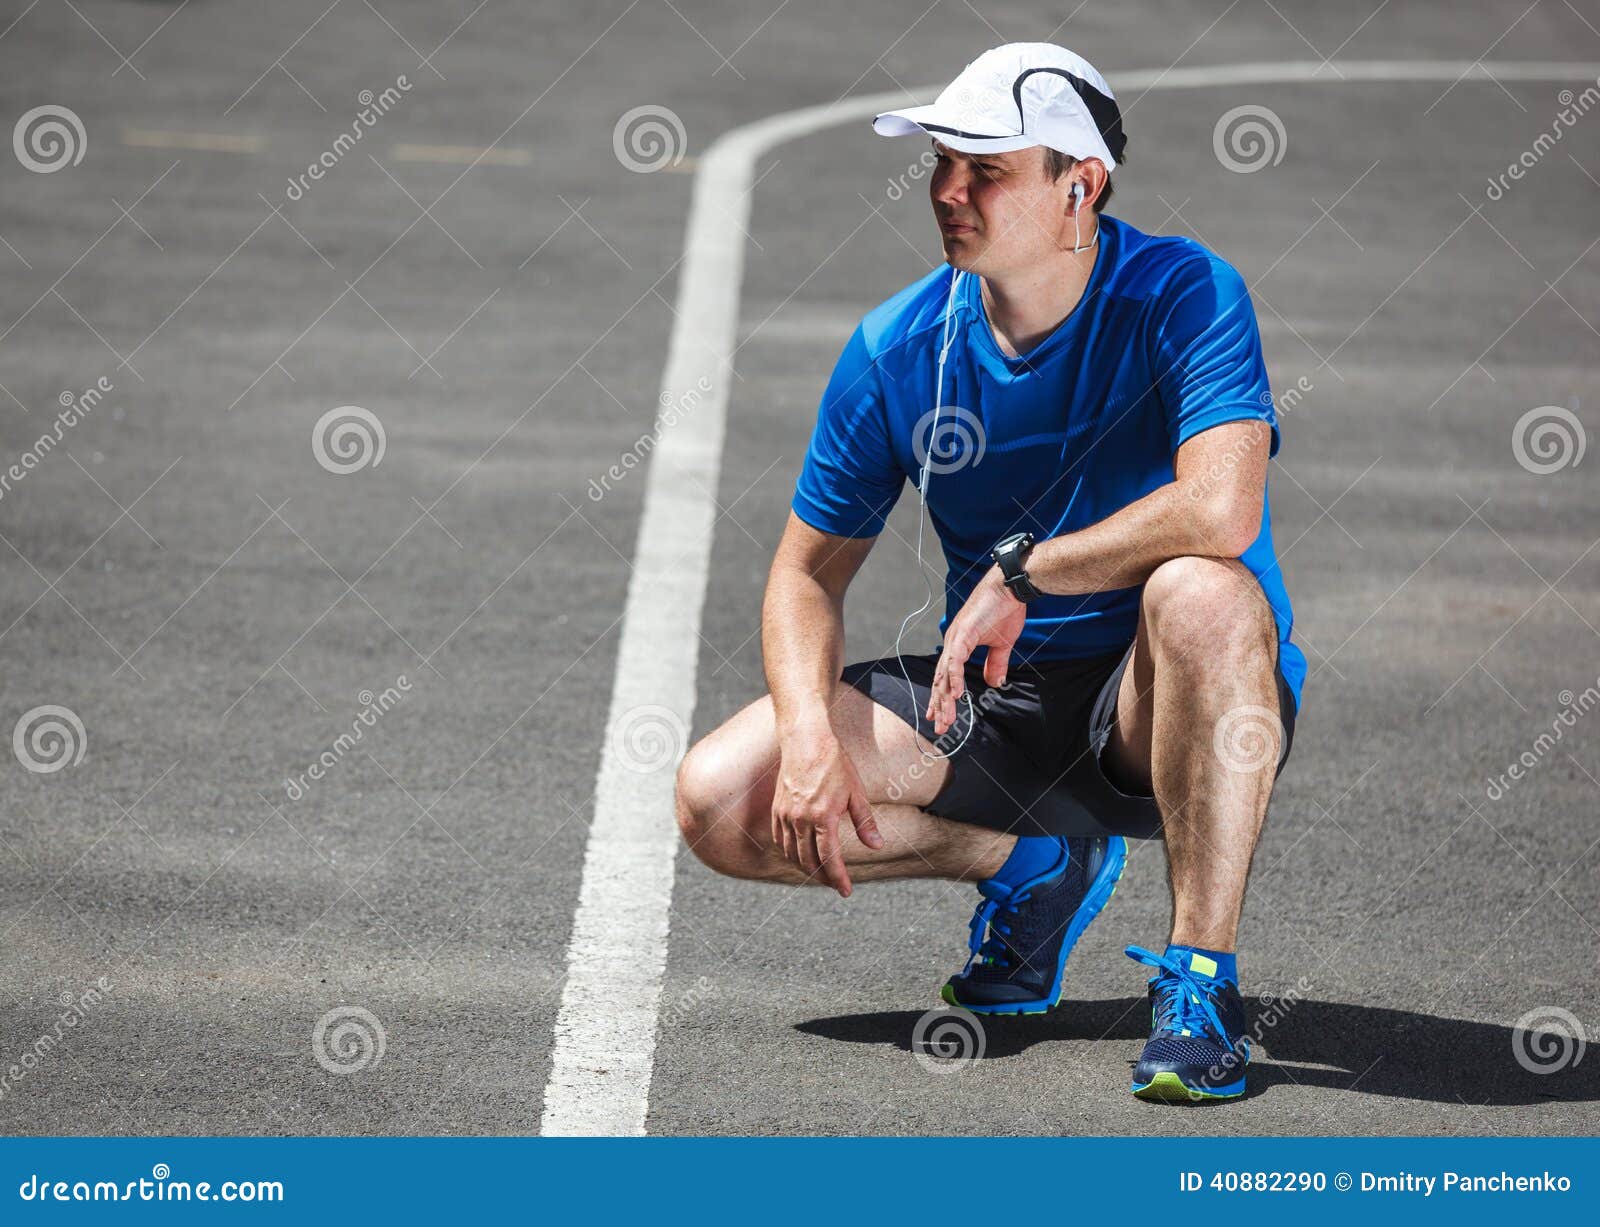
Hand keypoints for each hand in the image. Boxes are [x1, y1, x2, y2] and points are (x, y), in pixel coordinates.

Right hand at [771, 723, 883, 896]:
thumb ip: (865, 823)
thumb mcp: (856, 793)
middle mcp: (801, 819)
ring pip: (792, 854)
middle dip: (823, 878)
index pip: (829, 858)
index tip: (845, 891)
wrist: (806, 740)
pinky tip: (800, 855)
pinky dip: (790, 853)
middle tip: (835, 884)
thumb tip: (876, 846)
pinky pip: (780, 840)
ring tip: (820, 873)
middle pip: (808, 861)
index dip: (838, 878)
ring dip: (806, 868)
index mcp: (823, 816)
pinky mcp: (777, 809)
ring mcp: (786, 814)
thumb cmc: (834, 764)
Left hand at [925, 567, 1025, 735]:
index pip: (946, 678)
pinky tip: (956, 696)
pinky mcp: (963, 634)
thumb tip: (995, 683)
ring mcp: (955, 639)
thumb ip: (996, 664)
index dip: (942, 698)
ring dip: (945, 699)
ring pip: (945, 676)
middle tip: (940, 729)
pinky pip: (956, 662)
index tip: (939, 717)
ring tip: (945, 720)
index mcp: (959, 646)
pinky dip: (954, 680)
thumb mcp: (1001, 644)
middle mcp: (952, 644)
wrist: (1009, 587)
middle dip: (940, 706)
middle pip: (941, 681)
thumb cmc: (1005, 610)